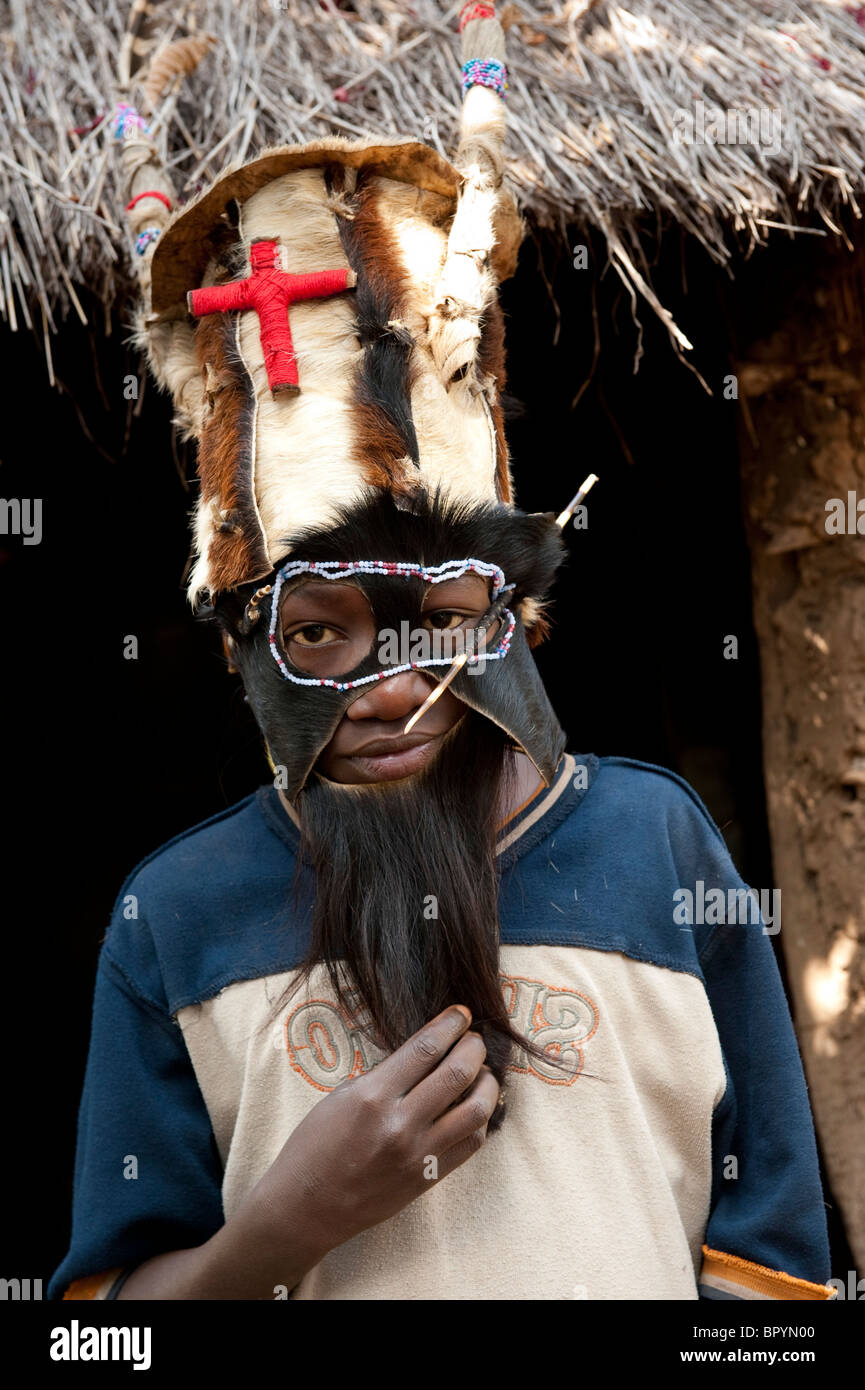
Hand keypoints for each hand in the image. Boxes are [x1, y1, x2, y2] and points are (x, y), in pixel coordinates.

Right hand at [249, 1004, 499, 1262]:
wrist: (307, 1208)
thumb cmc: (314, 1147)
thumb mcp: (342, 1097)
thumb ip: (384, 1076)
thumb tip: (424, 1054)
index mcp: (372, 1096)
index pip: (425, 1048)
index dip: (450, 1025)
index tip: (461, 1013)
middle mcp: (400, 1124)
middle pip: (457, 1073)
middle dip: (473, 1047)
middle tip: (474, 1038)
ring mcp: (418, 1154)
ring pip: (476, 1110)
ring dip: (487, 1083)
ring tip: (482, 1072)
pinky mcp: (428, 1177)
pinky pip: (471, 1143)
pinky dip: (479, 1119)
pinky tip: (474, 1107)